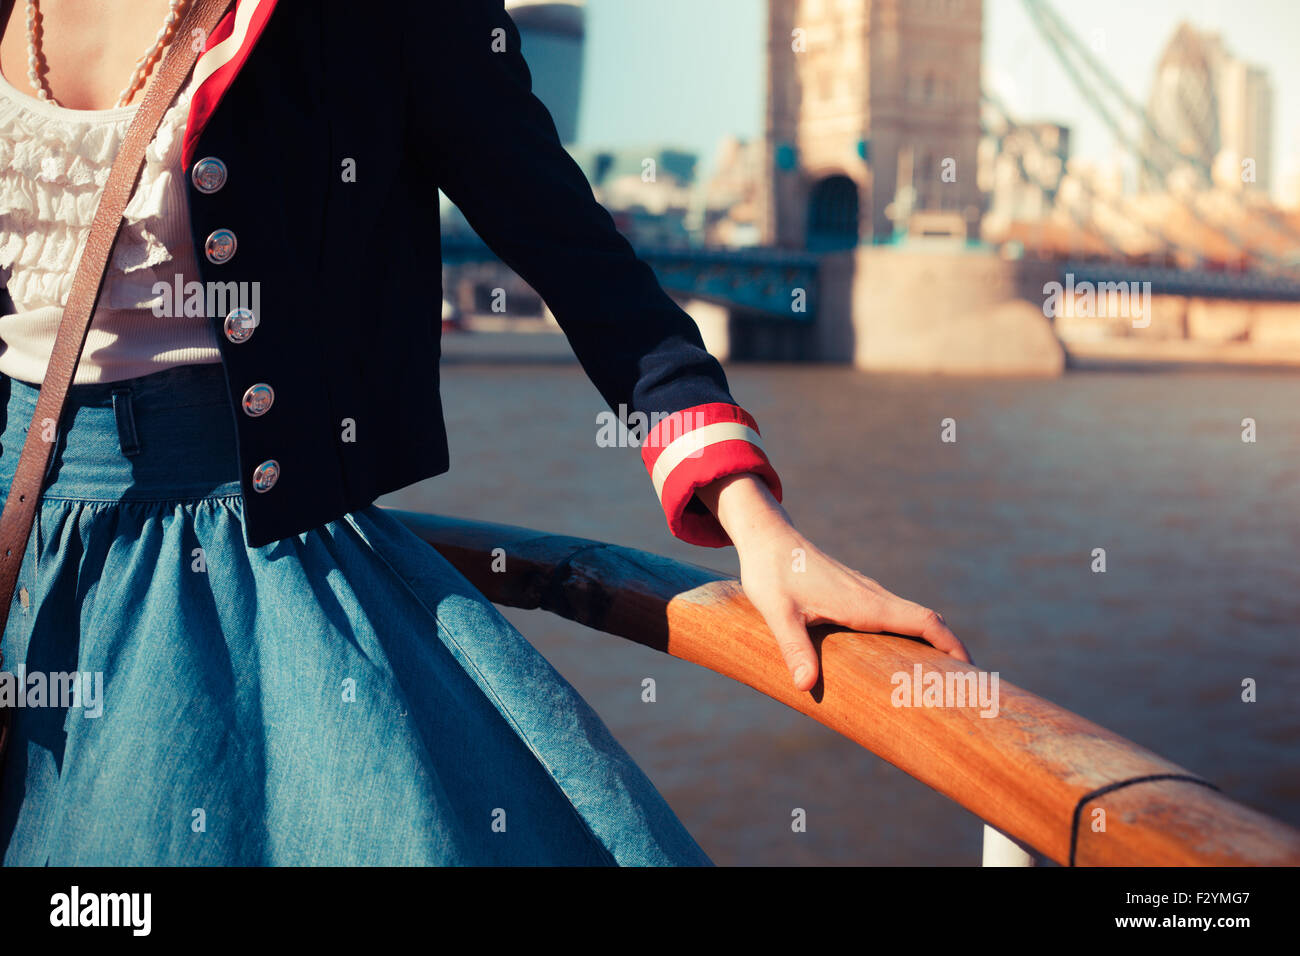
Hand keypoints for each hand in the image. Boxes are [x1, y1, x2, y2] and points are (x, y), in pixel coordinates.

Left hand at [696, 474, 971, 691]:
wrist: (768, 538)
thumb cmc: (771, 574)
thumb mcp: (778, 614)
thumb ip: (794, 648)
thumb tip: (805, 687)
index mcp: (864, 603)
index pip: (923, 621)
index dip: (951, 645)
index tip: (971, 671)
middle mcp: (873, 597)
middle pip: (927, 622)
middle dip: (951, 651)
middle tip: (966, 689)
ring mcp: (867, 593)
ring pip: (912, 617)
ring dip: (933, 643)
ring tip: (942, 681)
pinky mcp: (856, 594)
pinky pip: (896, 616)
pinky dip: (912, 635)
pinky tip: (903, 657)